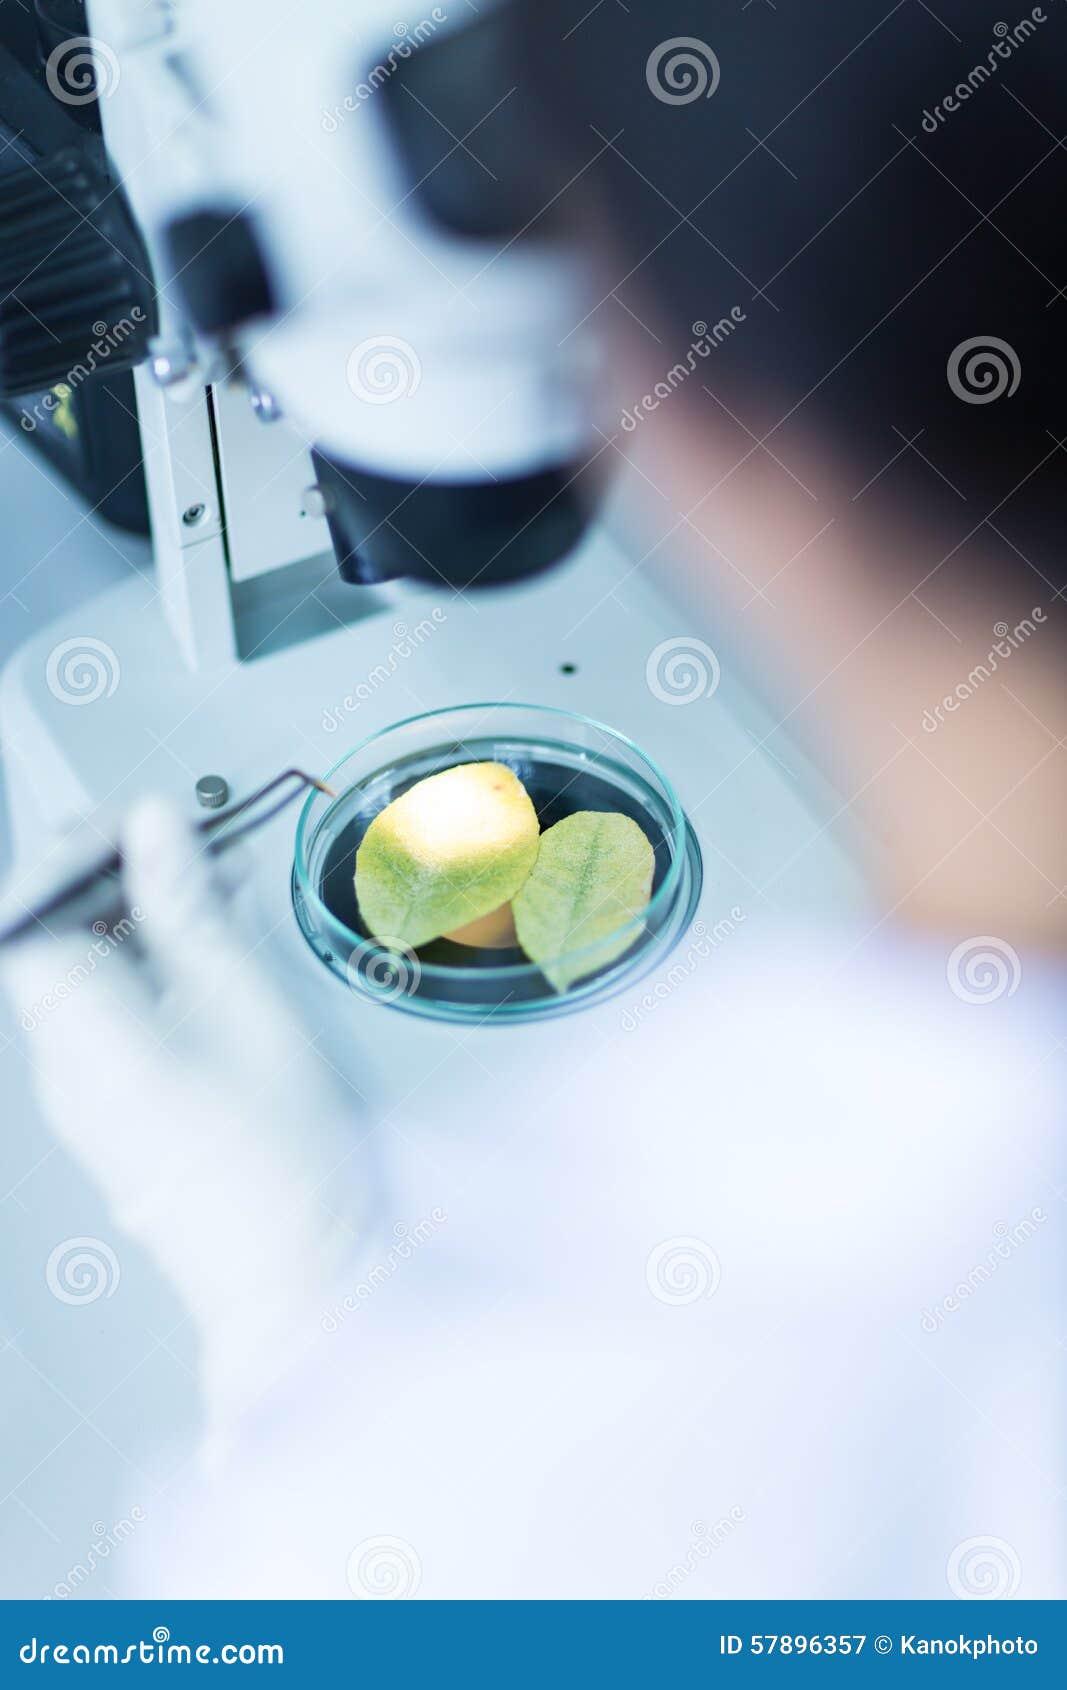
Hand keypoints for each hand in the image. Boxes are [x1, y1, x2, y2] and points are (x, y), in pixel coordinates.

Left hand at [1, 797, 367, 1449]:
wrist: (303, 1278)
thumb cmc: (282, 1157)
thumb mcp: (245, 1002)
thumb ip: (188, 907)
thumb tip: (154, 824)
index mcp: (77, 1032)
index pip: (29, 910)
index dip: (78, 850)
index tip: (150, 820)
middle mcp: (63, 1063)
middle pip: (58, 936)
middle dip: (121, 875)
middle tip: (201, 840)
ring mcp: (90, 1092)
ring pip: (95, 971)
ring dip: (150, 917)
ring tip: (231, 885)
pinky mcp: (125, 1109)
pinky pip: (124, 1015)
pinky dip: (165, 969)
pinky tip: (227, 946)